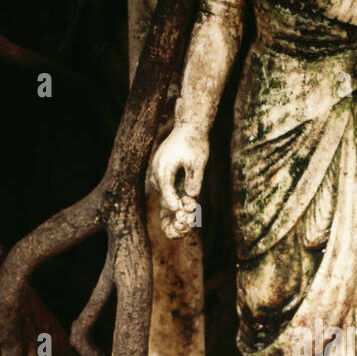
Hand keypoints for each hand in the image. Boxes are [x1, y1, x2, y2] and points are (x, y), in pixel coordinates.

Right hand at [147, 124, 208, 238]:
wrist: (188, 128)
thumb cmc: (194, 142)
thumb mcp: (198, 159)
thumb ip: (194, 178)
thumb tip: (191, 196)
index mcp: (163, 171)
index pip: (168, 196)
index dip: (177, 210)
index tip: (186, 219)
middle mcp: (157, 176)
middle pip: (164, 202)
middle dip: (174, 218)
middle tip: (185, 227)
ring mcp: (159, 177)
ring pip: (165, 201)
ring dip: (176, 214)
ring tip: (186, 226)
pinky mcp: (164, 177)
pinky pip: (167, 196)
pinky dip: (175, 207)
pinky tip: (184, 216)